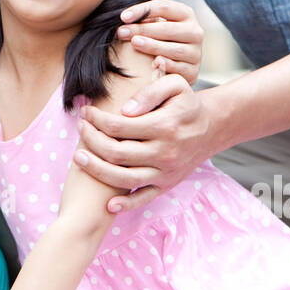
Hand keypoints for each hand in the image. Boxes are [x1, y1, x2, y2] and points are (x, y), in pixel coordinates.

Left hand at [73, 73, 218, 213]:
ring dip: (97, 169)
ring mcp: (166, 172)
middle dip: (91, 140)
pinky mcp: (167, 185)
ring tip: (78, 157)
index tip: (87, 112)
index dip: (97, 119)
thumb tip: (125, 110)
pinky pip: (144, 198)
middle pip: (117, 152)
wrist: (211, 128)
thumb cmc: (185, 103)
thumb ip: (149, 92)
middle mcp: (165, 152)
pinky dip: (126, 204)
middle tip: (80, 128)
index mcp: (165, 126)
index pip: (119, 126)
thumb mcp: (175, 85)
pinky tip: (108, 204)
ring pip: (124, 178)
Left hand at [114, 0, 203, 85]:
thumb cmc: (162, 38)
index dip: (142, 10)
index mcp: (186, 14)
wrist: (178, 64)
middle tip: (122, 32)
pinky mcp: (193, 71)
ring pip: (174, 49)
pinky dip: (167, 65)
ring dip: (152, 45)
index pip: (164, 7)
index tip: (123, 17)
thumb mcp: (157, 24)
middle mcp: (195, 32)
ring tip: (135, 43)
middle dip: (143, 29)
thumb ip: (146, 19)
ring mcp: (195, 53)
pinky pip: (179, 68)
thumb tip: (126, 19)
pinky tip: (155, 62)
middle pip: (168, 28)